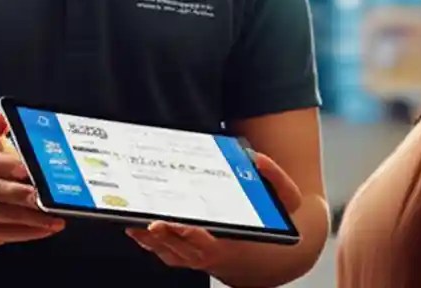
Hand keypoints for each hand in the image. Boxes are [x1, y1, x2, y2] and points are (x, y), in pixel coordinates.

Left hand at [127, 152, 302, 270]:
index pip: (206, 243)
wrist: (279, 254)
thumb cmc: (279, 225)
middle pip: (179, 249)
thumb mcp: (289, 200)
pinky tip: (137, 228)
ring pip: (169, 254)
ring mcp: (200, 260)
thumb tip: (259, 159)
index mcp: (233, 245)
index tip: (172, 222)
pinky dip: (152, 244)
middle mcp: (212, 256)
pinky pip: (168, 254)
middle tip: (142, 219)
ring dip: (149, 241)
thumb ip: (277, 179)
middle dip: (159, 236)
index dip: (187, 234)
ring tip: (130, 221)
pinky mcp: (192, 257)